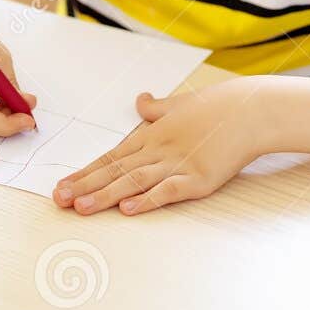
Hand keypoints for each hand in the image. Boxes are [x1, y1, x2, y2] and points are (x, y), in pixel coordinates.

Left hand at [53, 80, 257, 215]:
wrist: (251, 110)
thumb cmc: (218, 106)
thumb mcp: (180, 103)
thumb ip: (156, 109)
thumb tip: (140, 100)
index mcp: (152, 134)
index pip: (110, 156)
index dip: (85, 172)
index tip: (62, 185)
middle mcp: (159, 149)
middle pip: (115, 170)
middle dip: (84, 186)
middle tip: (58, 200)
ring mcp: (178, 164)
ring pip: (133, 181)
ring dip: (105, 195)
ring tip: (81, 207)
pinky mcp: (199, 178)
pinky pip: (168, 191)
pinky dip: (147, 200)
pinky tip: (127, 208)